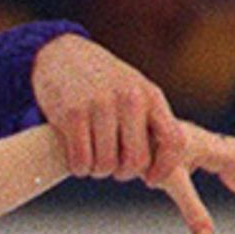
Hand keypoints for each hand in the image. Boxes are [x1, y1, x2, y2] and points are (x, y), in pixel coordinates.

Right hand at [32, 33, 185, 184]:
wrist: (61, 54)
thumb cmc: (102, 82)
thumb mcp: (134, 91)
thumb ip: (150, 121)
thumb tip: (164, 164)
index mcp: (151, 96)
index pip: (174, 141)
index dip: (164, 168)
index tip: (149, 179)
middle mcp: (129, 98)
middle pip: (136, 160)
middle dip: (123, 173)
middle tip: (112, 169)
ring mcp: (99, 105)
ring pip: (106, 164)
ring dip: (98, 171)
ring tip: (93, 161)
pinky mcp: (71, 113)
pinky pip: (81, 160)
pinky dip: (79, 168)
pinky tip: (77, 160)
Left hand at [151, 122, 234, 233]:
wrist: (119, 124)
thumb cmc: (145, 152)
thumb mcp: (172, 182)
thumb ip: (192, 209)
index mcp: (211, 150)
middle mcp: (205, 142)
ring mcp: (191, 141)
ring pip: (226, 148)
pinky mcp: (177, 142)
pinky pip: (207, 146)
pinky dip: (220, 146)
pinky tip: (215, 144)